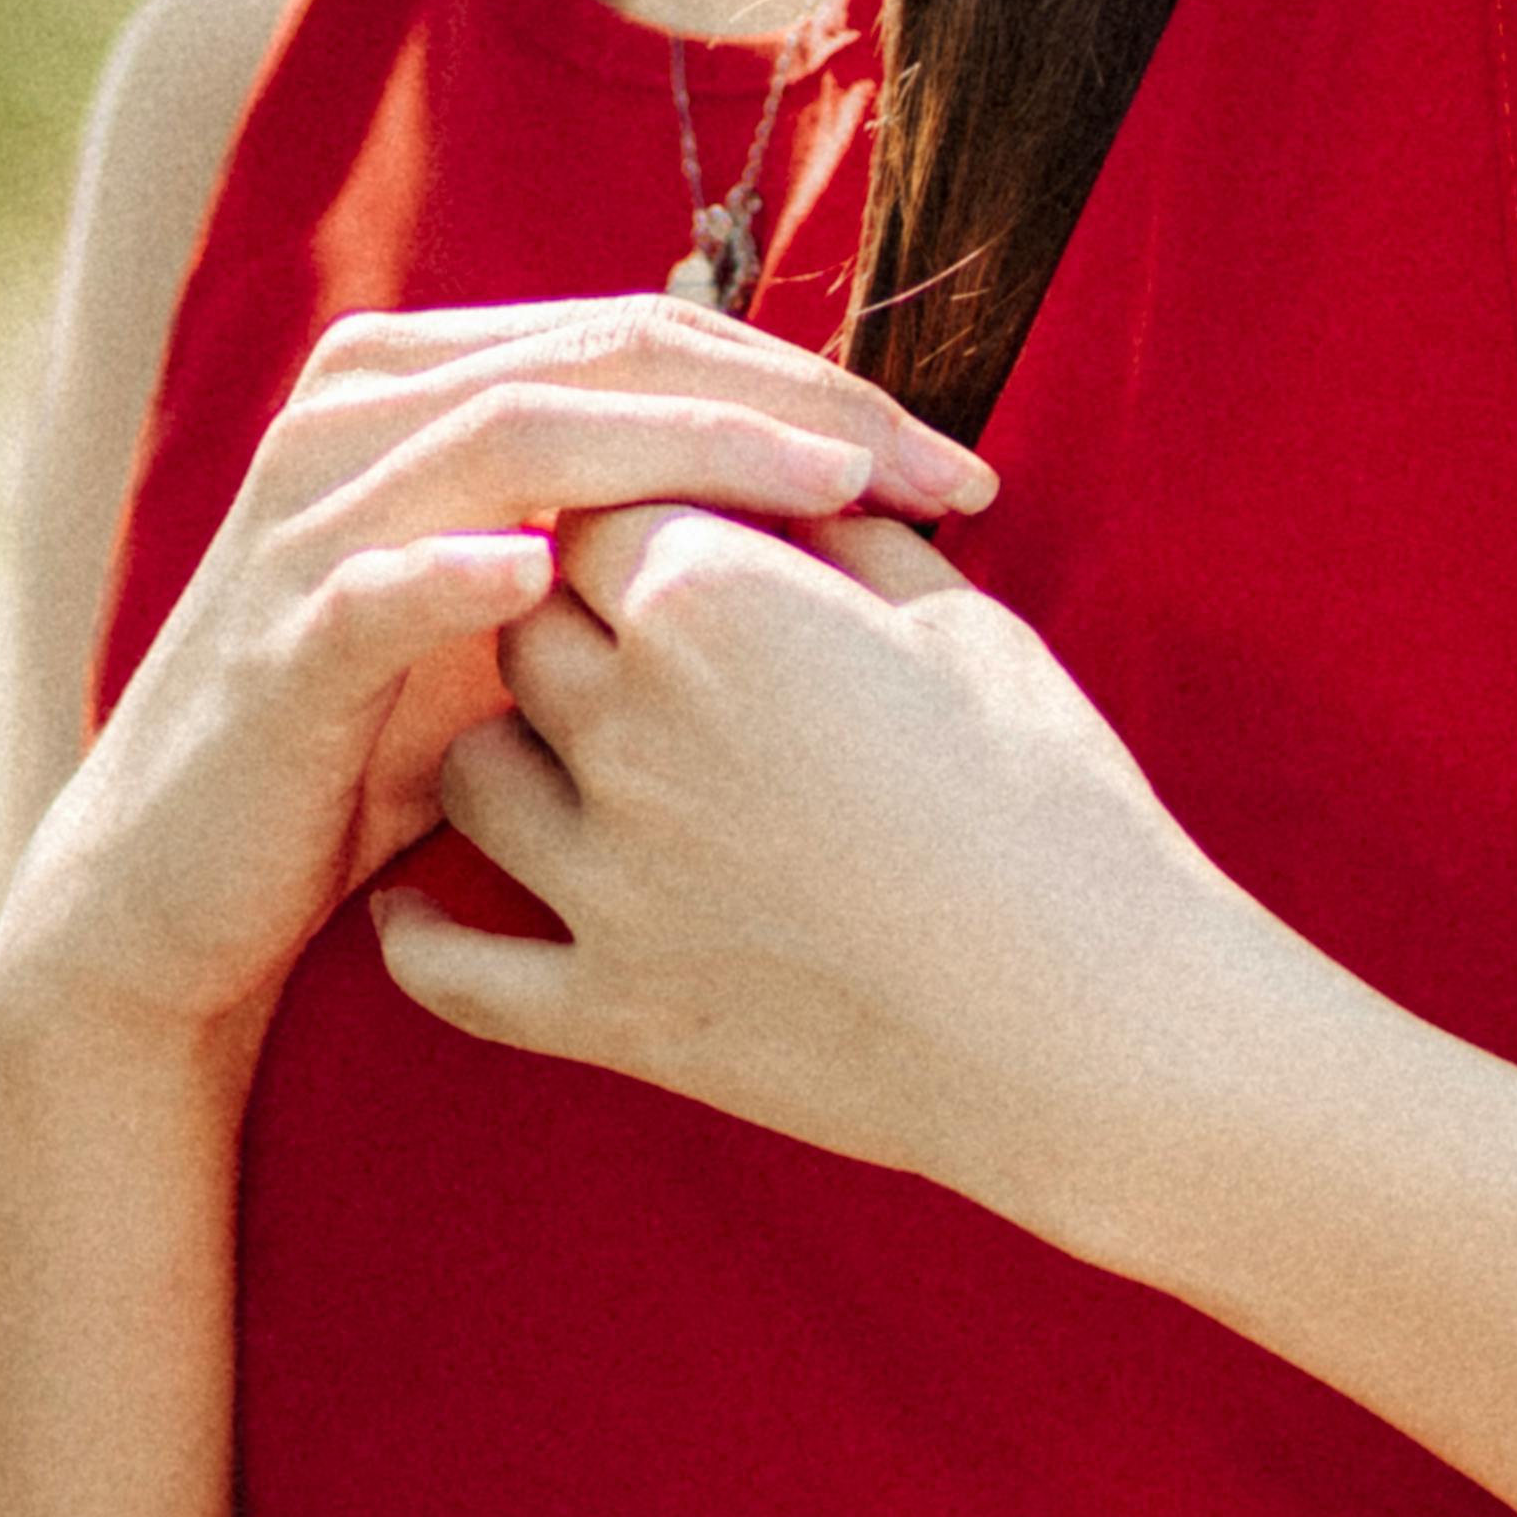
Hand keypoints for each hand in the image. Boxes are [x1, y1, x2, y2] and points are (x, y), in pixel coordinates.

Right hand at [0, 310, 995, 1063]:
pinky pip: (380, 583)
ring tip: (828, 497)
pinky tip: (568, 577)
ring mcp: (311, 518)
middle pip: (611, 355)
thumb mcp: (519, 618)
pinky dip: (471, 568)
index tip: (957, 464)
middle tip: (941, 471)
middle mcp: (364, 414)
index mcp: (432, 384)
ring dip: (686, 456)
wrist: (180, 885)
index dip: (815, 385)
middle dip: (793, 407)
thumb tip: (839, 496)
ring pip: (516, 433)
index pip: (656, 335)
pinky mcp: (276, 640)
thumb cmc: (375, 746)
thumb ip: (628, 532)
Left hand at [368, 501, 1278, 1217]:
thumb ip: (838, 537)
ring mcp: (605, 878)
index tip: (672, 531)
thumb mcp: (962, 624)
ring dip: (508, 750)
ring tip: (565, 758)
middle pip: (519, 624)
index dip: (636, 514)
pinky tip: (416, 900)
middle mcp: (627, 725)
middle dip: (566, 619)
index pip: (595, 506)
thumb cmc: (1056, 805)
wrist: (1101, 1027)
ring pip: (471, 770)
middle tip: (634, 643)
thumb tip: (776, 489)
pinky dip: (422, 933)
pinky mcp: (610, 1011)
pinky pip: (451, 966)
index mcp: (711, 601)